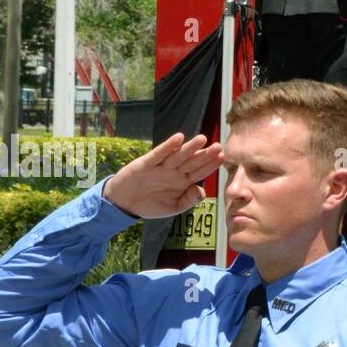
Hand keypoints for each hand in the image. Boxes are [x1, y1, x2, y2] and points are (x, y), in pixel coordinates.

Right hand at [101, 133, 223, 219]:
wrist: (124, 204)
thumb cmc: (151, 204)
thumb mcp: (173, 207)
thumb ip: (188, 200)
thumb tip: (202, 192)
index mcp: (183, 181)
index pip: (200, 172)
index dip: (210, 165)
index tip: (222, 158)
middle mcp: (175, 171)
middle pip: (192, 161)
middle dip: (205, 154)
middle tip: (218, 146)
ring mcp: (162, 166)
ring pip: (178, 155)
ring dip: (190, 147)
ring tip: (202, 139)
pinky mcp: (147, 163)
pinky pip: (159, 154)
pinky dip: (168, 146)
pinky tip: (178, 138)